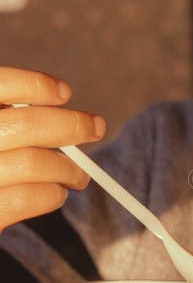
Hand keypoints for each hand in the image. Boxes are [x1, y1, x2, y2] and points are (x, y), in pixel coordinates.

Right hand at [0, 68, 105, 230]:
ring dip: (67, 168)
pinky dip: (52, 195)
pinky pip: (27, 198)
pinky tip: (57, 194)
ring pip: (33, 162)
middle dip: (70, 125)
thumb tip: (60, 119)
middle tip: (94, 128)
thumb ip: (8, 121)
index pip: (0, 85)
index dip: (35, 84)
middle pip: (25, 123)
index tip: (64, 92)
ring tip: (77, 175)